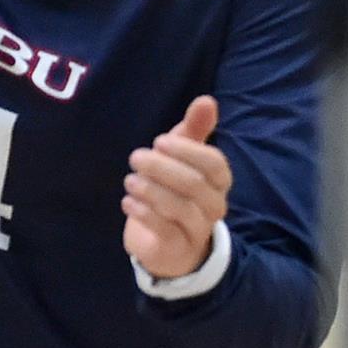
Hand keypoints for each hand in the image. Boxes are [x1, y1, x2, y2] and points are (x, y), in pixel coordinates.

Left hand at [122, 95, 231, 279]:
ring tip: (130, 180)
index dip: (186, 150)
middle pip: (194, 184)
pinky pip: (164, 229)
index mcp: (219, 181)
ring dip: (150, 189)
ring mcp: (198, 229)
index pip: (214, 163)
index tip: (159, 141)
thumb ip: (195, 129)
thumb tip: (208, 100)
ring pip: (179, 207)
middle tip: (135, 157)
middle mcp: (214, 205)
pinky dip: (143, 212)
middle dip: (161, 167)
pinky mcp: (177, 247)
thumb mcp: (183, 157)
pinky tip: (128, 201)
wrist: (170, 244)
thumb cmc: (177, 190)